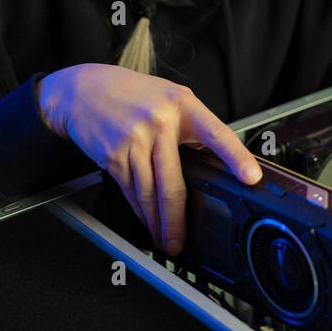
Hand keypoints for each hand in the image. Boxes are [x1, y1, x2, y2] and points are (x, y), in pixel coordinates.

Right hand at [36, 63, 261, 253]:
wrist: (81, 89)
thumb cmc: (132, 94)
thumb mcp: (170, 97)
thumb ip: (192, 124)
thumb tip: (215, 160)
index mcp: (183, 105)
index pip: (216, 133)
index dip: (236, 156)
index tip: (250, 177)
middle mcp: (160, 123)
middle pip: (173, 183)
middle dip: (178, 219)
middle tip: (182, 241)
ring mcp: (134, 140)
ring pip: (149, 193)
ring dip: (156, 222)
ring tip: (164, 239)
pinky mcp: (113, 155)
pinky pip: (130, 191)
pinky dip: (139, 210)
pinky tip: (145, 221)